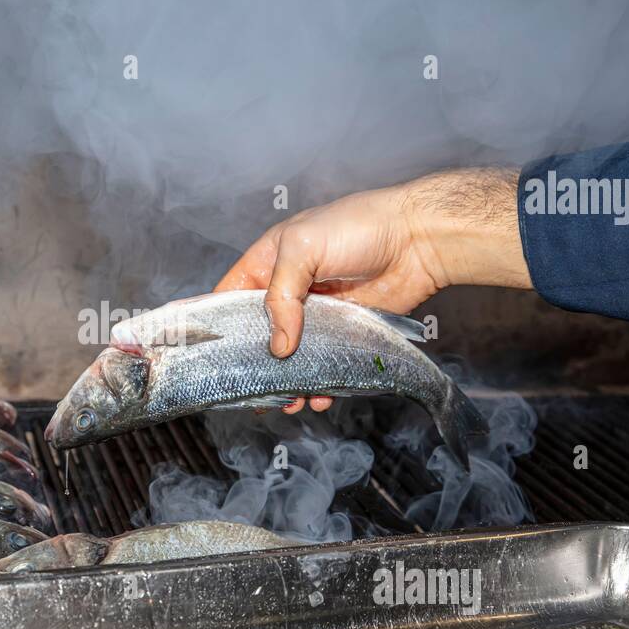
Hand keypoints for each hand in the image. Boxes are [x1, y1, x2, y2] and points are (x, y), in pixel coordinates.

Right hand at [214, 167, 527, 412]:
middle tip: (254, 391)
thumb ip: (281, 297)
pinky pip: (325, 363)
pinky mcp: (345, 333)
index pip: (230, 298)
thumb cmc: (357, 227)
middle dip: (256, 365)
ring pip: (291, 357)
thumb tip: (278, 347)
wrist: (417, 239)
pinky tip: (320, 395)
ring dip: (288, 381)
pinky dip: (321, 383)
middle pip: (259, 336)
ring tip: (290, 402)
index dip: (219, 326)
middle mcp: (287, 292)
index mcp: (267, 264)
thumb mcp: (303, 249)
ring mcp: (316, 315)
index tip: (211, 357)